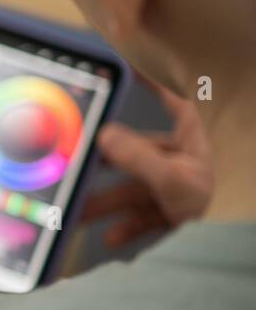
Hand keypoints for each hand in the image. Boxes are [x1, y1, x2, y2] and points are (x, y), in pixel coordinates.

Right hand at [83, 78, 212, 246]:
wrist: (237, 243)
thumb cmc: (222, 205)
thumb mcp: (174, 179)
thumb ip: (136, 157)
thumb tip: (103, 136)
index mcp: (194, 136)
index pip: (171, 97)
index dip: (150, 79)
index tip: (124, 66)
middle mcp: (184, 157)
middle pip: (135, 151)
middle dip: (101, 162)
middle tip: (73, 163)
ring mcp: (179, 185)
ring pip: (133, 188)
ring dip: (105, 202)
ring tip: (78, 213)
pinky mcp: (176, 212)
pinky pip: (145, 215)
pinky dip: (127, 226)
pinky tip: (111, 238)